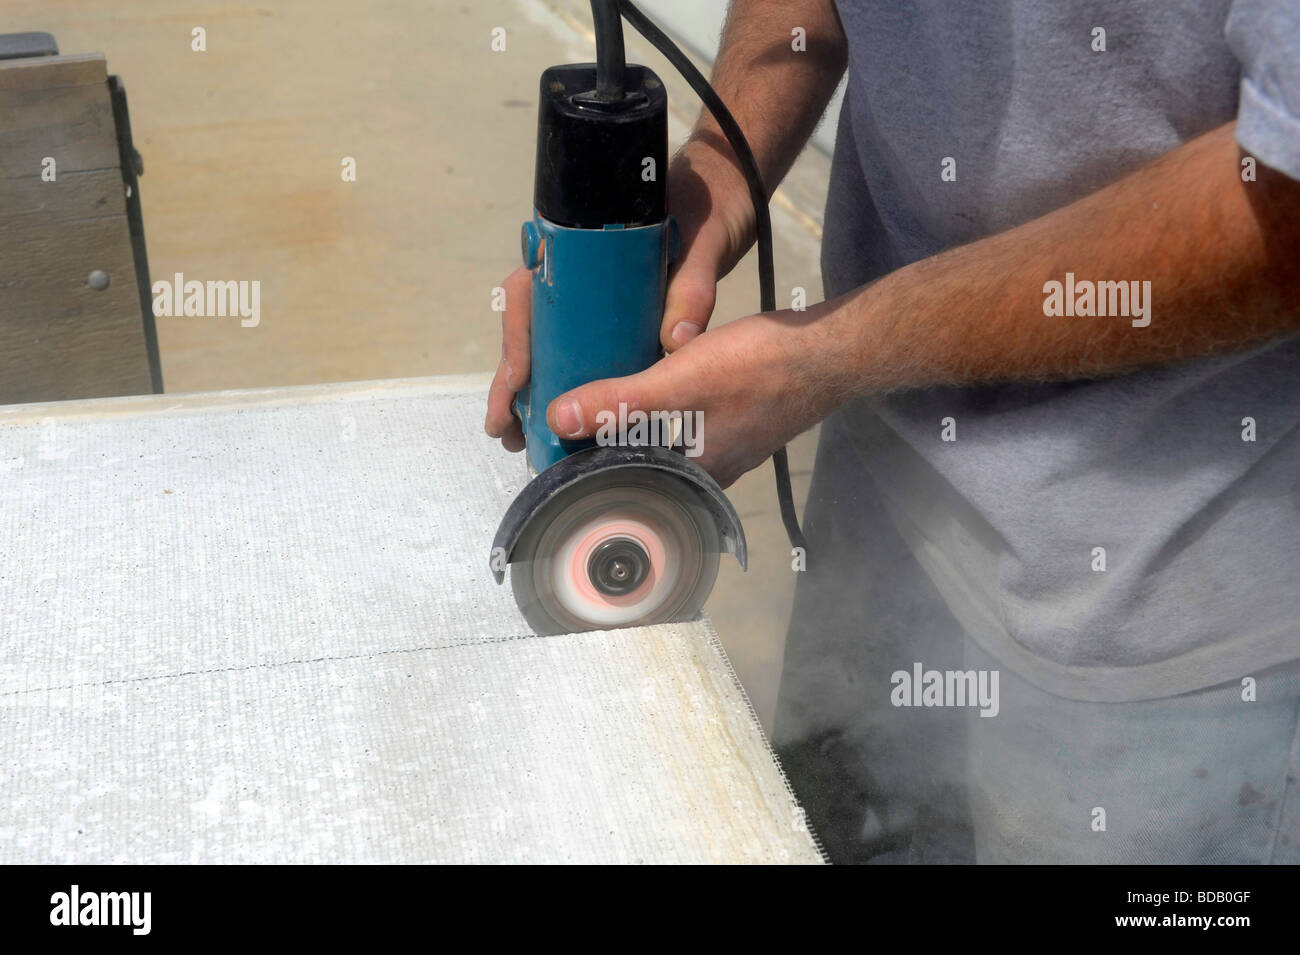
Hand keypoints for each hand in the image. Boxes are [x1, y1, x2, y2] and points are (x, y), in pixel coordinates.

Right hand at [484, 138, 756, 450]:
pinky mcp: (612, 312)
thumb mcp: (702, 243)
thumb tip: (676, 340)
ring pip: (548, 343)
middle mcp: (577, 270)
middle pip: (530, 328)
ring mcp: (592, 294)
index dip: (519, 340)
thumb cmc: (708, 206)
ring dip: (532, 389)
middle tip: (501, 430)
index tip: (518, 382)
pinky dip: (567, 383)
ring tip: (518, 437)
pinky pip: (578, 349)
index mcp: (581, 243)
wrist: (729, 193)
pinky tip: (563, 420)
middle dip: (513, 380)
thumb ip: (691, 286)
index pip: (531, 293)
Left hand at [543, 302, 854, 487]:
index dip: (582, 474)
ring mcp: (726, 448)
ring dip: (629, 435)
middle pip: (640, 470)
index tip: (546, 458)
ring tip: (588, 412)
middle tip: (558, 433)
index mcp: (691, 476)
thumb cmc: (759, 368)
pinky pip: (683, 429)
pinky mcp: (736, 422)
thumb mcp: (680, 380)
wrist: (830, 351)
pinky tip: (643, 394)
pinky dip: (658, 417)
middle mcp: (708, 473)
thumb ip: (620, 402)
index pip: (621, 487)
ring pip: (662, 450)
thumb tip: (557, 419)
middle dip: (602, 454)